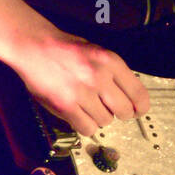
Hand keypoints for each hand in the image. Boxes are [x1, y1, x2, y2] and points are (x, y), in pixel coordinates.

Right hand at [9, 29, 149, 136]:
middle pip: (124, 111)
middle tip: (109, 108)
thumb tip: (130, 98)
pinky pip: (87, 128)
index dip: (140, 107)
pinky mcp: (66, 106)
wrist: (34, 46)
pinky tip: (79, 115)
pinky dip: (85, 125)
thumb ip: (114, 73)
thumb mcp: (97, 52)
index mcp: (111, 61)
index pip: (138, 93)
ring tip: (88, 106)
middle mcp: (99, 77)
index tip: (137, 111)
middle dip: (119, 113)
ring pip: (106, 121)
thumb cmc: (66, 49)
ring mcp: (82, 93)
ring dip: (99, 117)